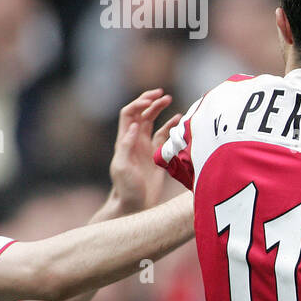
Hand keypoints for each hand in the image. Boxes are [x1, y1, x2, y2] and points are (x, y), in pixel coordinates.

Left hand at [109, 89, 180, 212]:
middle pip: (141, 114)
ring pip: (152, 122)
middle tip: (162, 94)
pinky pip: (163, 135)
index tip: (152, 100)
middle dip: (150, 102)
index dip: (139, 104)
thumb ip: (126, 146)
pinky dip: (170, 126)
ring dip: (159, 110)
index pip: (129, 114)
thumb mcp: (122, 167)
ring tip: (169, 100)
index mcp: (125, 141)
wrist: (135, 205)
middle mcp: (135, 141)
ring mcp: (146, 147)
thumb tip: (135, 125)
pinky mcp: (157, 155)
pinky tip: (178, 121)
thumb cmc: (125, 189)